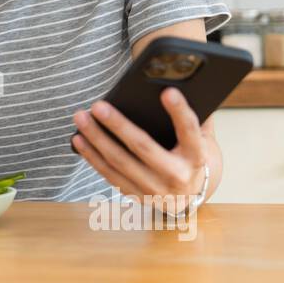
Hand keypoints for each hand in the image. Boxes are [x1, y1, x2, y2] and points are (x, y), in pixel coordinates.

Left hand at [71, 87, 211, 214]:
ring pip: (120, 162)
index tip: (167, 91)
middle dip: (118, 125)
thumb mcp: (204, 139)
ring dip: (96, 139)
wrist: (190, 199)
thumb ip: (198, 116)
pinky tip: (79, 139)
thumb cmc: (192, 158)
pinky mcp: (137, 195)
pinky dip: (92, 156)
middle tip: (98, 106)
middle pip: (143, 147)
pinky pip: (110, 174)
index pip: (189, 131)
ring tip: (81, 118)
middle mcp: (176, 176)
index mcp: (197, 157)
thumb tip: (180, 84)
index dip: (179, 112)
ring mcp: (155, 189)